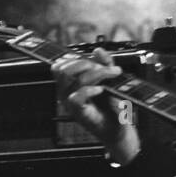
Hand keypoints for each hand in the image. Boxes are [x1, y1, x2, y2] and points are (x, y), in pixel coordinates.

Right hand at [51, 48, 140, 164]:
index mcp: (68, 83)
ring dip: (97, 73)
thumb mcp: (109, 78)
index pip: (58, 66)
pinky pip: (76, 97)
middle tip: (105, 68)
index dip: (74, 58)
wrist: (117, 126)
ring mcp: (70, 103)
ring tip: (111, 75)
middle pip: (63, 70)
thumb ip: (104, 63)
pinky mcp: (78, 112)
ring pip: (75, 80)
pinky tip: (101, 90)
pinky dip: (90, 90)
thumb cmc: (110, 104)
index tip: (93, 59)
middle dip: (86, 64)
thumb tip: (98, 50)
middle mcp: (66, 92)